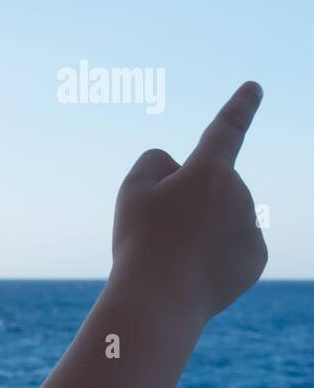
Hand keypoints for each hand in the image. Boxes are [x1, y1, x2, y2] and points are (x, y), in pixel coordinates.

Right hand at [110, 81, 267, 326]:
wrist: (160, 299)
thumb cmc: (141, 242)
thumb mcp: (131, 192)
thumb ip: (153, 164)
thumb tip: (176, 165)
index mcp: (209, 171)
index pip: (226, 130)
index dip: (240, 106)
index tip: (254, 87)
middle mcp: (239, 193)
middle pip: (209, 189)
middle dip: (189, 202)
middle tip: (157, 231)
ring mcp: (251, 227)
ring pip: (221, 218)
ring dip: (200, 229)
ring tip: (172, 256)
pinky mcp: (256, 258)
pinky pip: (233, 245)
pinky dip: (214, 254)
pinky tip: (193, 271)